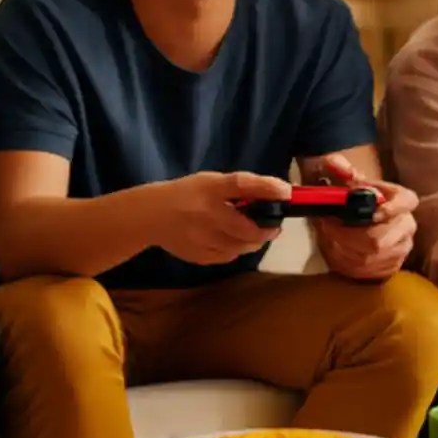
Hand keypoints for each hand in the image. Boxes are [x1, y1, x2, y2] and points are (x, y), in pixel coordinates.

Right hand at [150, 171, 289, 265]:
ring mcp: (201, 237)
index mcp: (208, 187)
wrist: (150, 216)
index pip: (241, 184)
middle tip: (274, 227)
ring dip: (254, 241)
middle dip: (266, 230)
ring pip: (240, 246)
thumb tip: (271, 197)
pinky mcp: (198, 255)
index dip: (266, 188)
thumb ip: (236, 189)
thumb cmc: (186, 194)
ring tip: (257, 234)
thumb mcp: (209, 182)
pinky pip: (227, 256)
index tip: (286, 192)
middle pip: (246, 228)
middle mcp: (205, 213)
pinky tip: (233, 242)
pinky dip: (236, 249)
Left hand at [311, 154, 417, 280]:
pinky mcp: (390, 268)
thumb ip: (339, 168)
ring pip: (370, 257)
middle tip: (327, 228)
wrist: (353, 216)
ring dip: (343, 249)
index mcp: (402, 199)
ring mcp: (401, 249)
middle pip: (380, 239)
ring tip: (328, 237)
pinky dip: (346, 263)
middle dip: (348, 235)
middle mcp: (407, 225)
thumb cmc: (352, 195)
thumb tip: (337, 166)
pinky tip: (335, 250)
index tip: (370, 213)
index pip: (407, 202)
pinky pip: (367, 272)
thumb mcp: (344, 177)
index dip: (390, 209)